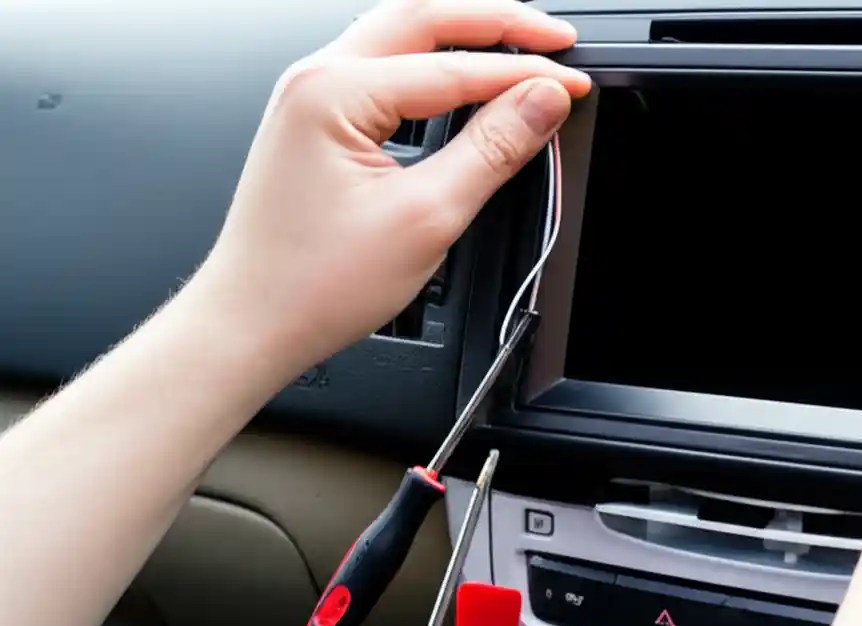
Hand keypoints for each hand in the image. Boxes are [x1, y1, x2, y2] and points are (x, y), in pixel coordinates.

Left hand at [188, 0, 591, 375]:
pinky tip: (462, 79)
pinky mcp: (314, 121)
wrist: (251, 323)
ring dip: (462, 36)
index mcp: (334, 92)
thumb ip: (492, 149)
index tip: (572, 82)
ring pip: (400, 38)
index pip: (455, 66)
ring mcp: (309, 97)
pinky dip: (432, 66)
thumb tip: (541, 101)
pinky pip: (382, 70)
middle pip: (422, 19)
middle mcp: (314, 79)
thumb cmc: (312, 283)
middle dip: (496, 22)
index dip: (525, 73)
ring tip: (518, 45)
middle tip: (553, 38)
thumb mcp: (426, 216)